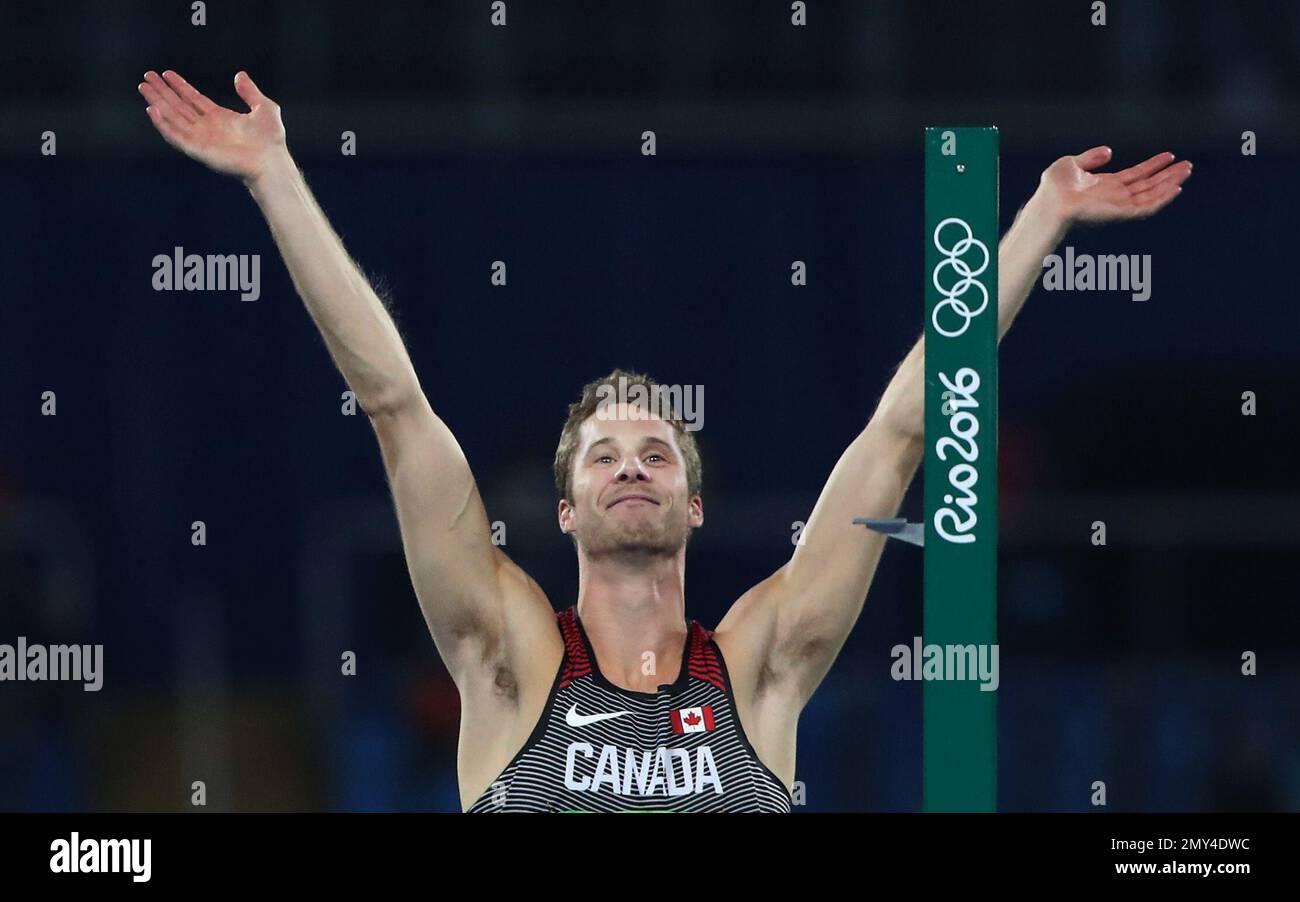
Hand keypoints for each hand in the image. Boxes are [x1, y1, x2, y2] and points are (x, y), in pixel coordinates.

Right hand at [138, 70, 287, 182]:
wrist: (271, 162)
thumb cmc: (271, 141)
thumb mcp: (264, 108)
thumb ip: (250, 92)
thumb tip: (240, 75)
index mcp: (219, 118)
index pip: (193, 99)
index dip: (179, 86)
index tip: (166, 73)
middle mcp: (207, 128)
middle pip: (179, 106)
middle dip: (162, 91)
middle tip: (147, 76)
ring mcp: (201, 139)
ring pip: (173, 117)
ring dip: (157, 102)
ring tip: (144, 87)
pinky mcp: (197, 149)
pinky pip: (175, 135)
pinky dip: (162, 123)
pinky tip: (152, 110)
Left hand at [1039, 146, 1191, 226]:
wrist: (1049, 202)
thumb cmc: (1053, 188)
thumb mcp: (1072, 164)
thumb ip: (1091, 157)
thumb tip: (1109, 151)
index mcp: (1105, 186)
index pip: (1135, 175)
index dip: (1152, 165)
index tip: (1169, 156)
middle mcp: (1114, 196)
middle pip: (1148, 185)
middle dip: (1168, 175)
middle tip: (1188, 165)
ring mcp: (1118, 205)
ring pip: (1151, 194)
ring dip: (1170, 183)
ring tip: (1187, 171)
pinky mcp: (1120, 213)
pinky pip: (1146, 207)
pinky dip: (1162, 199)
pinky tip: (1175, 188)